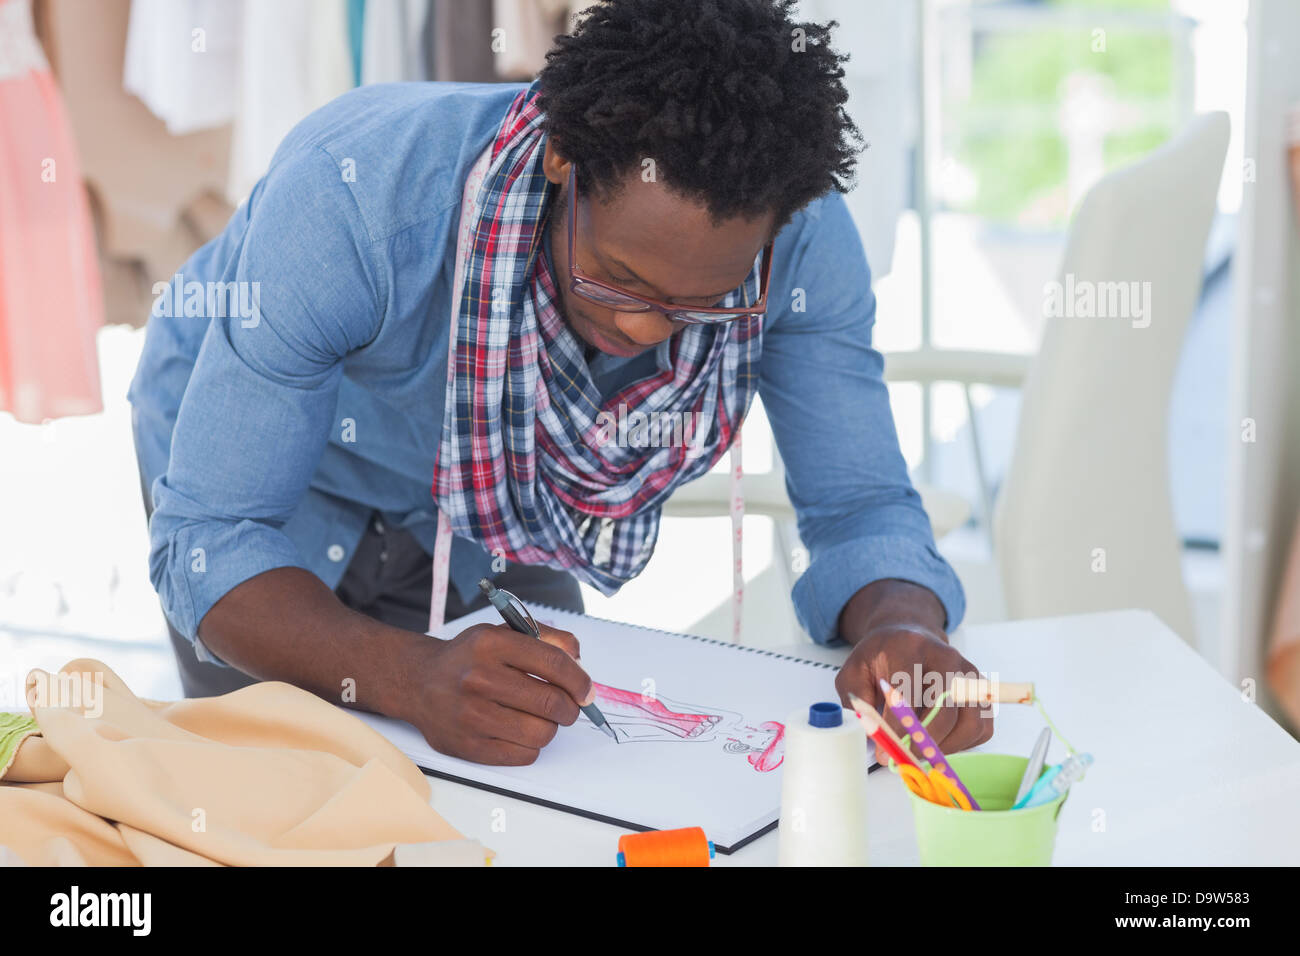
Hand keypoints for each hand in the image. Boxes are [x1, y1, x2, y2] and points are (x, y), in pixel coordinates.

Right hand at [401, 621, 593, 765]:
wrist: (419, 682)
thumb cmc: (470, 658)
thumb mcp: (503, 633)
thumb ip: (547, 639)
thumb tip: (580, 663)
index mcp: (490, 643)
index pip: (553, 662)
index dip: (579, 680)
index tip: (587, 690)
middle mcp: (478, 678)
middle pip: (551, 702)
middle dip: (570, 708)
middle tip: (568, 707)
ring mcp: (470, 715)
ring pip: (541, 733)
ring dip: (551, 727)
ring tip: (540, 717)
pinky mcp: (467, 746)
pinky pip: (523, 755)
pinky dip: (531, 745)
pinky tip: (520, 730)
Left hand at [834, 580, 991, 759]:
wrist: (908, 638)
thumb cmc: (881, 659)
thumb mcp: (854, 673)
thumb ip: (858, 704)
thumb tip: (872, 739)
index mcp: (910, 648)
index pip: (908, 694)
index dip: (897, 729)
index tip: (885, 752)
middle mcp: (946, 657)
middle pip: (945, 710)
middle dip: (924, 743)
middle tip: (906, 758)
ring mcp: (968, 674)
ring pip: (969, 722)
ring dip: (945, 746)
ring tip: (922, 751)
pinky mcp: (981, 691)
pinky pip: (981, 728)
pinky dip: (962, 743)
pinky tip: (939, 740)